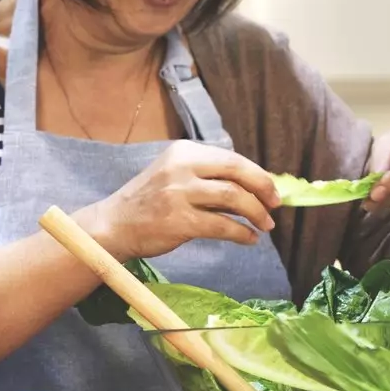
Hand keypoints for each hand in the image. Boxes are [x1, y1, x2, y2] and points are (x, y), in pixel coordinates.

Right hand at [82, 140, 279, 260]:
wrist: (114, 225)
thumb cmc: (148, 202)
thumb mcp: (174, 176)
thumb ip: (207, 177)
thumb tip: (254, 187)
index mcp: (183, 152)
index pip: (231, 158)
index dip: (257, 175)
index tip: (271, 190)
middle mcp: (181, 168)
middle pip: (237, 172)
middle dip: (263, 188)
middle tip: (275, 205)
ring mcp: (179, 194)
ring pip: (233, 198)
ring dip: (256, 213)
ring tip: (265, 225)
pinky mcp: (179, 221)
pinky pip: (222, 226)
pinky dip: (241, 233)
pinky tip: (249, 238)